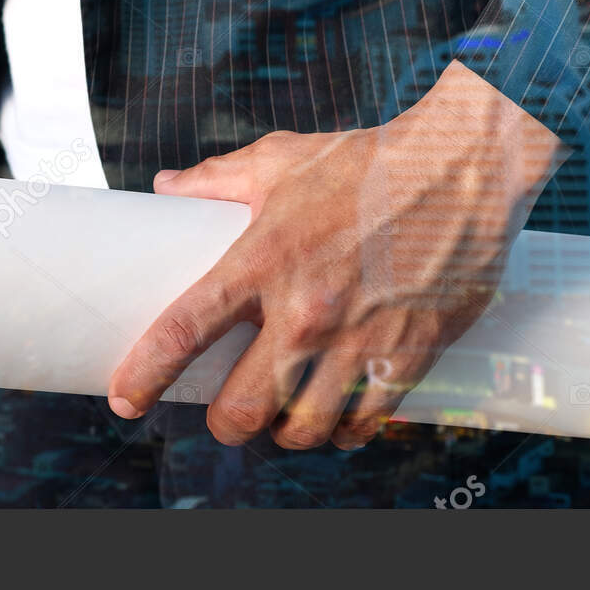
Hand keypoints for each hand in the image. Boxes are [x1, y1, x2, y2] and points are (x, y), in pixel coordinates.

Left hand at [108, 61, 564, 450]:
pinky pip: (362, 425)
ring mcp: (359, 340)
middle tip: (229, 413)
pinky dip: (343, 432)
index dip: (144, 374)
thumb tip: (165, 188)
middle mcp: (306, 309)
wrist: (464, 166)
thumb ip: (217, 178)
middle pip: (240, 410)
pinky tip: (339, 417)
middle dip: (226, 423)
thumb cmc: (368, 159)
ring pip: (301, 430)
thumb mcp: (282, 158)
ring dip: (285, 432)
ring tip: (285, 417)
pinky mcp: (408, 356)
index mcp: (264, 258)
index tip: (125, 399)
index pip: (185, 330)